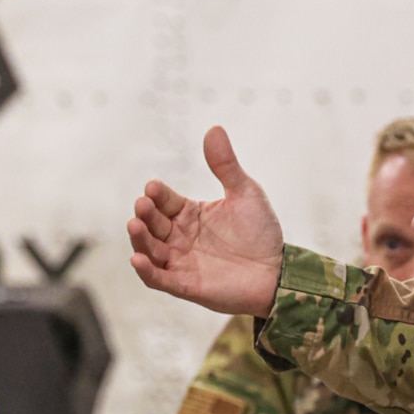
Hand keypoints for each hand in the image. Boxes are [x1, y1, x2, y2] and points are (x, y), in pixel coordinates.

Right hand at [128, 126, 284, 316]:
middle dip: (145, 213)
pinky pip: (159, 279)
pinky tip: (137, 259)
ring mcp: (181, 262)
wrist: (278, 273)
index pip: (165, 201)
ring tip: (134, 224)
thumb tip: (214, 128)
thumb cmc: (261, 233)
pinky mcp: (186, 285)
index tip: (153, 186)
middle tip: (143, 203)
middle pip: (153, 224)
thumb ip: (226, 165)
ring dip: (140, 238)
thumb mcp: (245, 192)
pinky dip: (146, 271)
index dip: (157, 194)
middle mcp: (180, 237)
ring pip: (150, 249)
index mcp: (190, 214)